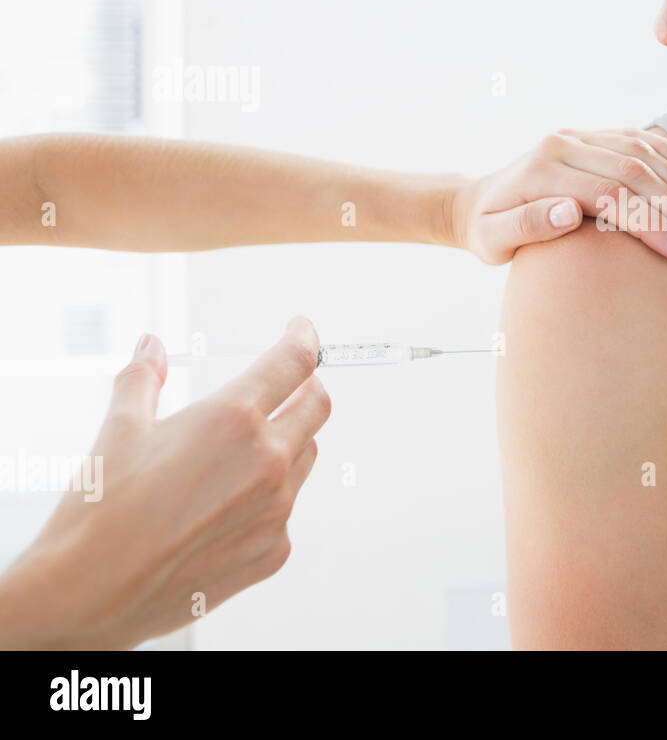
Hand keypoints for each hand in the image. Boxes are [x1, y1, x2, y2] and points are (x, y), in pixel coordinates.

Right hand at [0, 317, 330, 649]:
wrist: (88, 594)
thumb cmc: (100, 513)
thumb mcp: (119, 429)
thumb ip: (144, 379)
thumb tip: (152, 348)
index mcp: (233, 419)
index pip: (293, 363)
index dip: (304, 339)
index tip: (304, 332)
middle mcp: (267, 461)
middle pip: (317, 407)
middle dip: (307, 388)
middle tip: (291, 385)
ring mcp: (277, 509)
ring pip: (305, 458)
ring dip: (288, 444)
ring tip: (242, 453)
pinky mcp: (275, 549)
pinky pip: (286, 511)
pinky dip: (267, 499)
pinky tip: (225, 508)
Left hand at [451, 128, 666, 264]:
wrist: (475, 202)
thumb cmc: (487, 231)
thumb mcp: (492, 240)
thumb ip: (527, 226)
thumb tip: (570, 211)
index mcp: (543, 169)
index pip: (610, 194)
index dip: (652, 223)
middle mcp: (562, 144)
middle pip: (633, 171)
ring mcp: (577, 135)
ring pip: (640, 150)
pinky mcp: (588, 136)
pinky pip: (634, 136)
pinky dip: (665, 151)